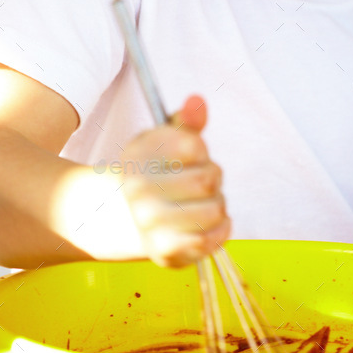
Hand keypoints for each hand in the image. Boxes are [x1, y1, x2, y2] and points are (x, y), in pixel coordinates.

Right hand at [122, 95, 229, 266]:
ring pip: (216, 209)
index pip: (194, 146)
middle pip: (209, 178)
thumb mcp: (167, 141)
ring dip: (218, 204)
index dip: (200, 151)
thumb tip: (197, 102)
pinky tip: (210, 223)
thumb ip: (185, 122)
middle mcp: (138, 190)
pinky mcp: (166, 250)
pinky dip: (221, 228)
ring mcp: (149, 222)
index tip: (189, 156)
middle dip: (213, 179)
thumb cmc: (159, 173)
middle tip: (200, 183)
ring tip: (201, 203)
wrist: (131, 220)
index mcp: (138, 156)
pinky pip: (212, 239)